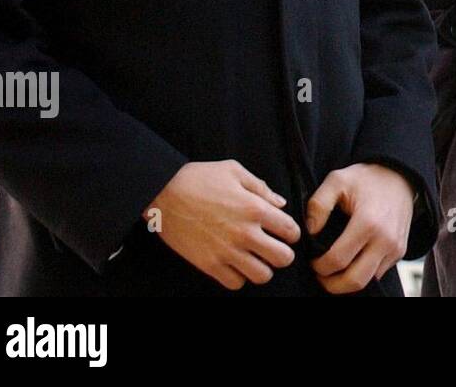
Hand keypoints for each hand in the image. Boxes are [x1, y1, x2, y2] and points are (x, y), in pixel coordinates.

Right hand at [147, 160, 300, 289]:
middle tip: (274, 248)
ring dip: (263, 268)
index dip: (292, 233)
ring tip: (256, 258)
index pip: (291, 231)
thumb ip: (261, 188)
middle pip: (283, 258)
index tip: (285, 232)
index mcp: (255, 208)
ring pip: (261, 276)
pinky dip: (239, 277)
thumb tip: (280, 204)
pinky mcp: (208, 264)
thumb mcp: (234, 171)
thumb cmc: (199, 178)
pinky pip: (235, 284)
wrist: (163, 193)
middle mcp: (244, 233)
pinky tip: (235, 264)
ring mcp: (226, 251)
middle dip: (283, 254)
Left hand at [308, 162, 414, 293]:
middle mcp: (385, 240)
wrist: (400, 176)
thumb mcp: (338, 180)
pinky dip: (362, 274)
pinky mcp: (400, 252)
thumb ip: (318, 204)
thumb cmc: (367, 179)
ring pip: (367, 282)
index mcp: (367, 222)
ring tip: (334, 270)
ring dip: (347, 282)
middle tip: (320, 275)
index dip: (319, 266)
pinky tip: (351, 261)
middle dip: (332, 285)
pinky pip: (378, 274)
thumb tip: (309, 232)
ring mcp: (395, 248)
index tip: (312, 260)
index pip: (337, 260)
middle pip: (355, 281)